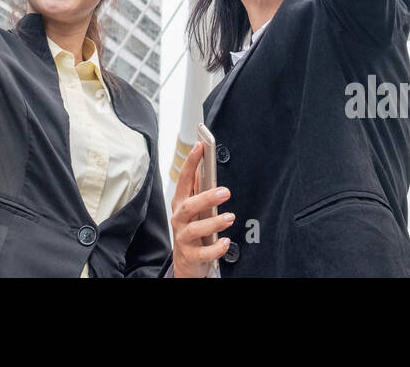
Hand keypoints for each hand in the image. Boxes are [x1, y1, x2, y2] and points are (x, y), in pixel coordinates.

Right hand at [169, 141, 233, 276]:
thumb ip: (200, 190)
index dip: (190, 163)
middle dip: (206, 197)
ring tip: (229, 218)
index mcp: (181, 203)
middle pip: (189, 205)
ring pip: (194, 229)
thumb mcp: (195, 209)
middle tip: (225, 192)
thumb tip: (207, 167)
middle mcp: (179, 219)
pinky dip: (215, 248)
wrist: (187, 261)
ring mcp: (183, 237)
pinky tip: (225, 242)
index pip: (184, 180)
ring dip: (213, 222)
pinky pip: (202, 253)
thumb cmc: (193, 229)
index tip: (199, 147)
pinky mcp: (190, 255)